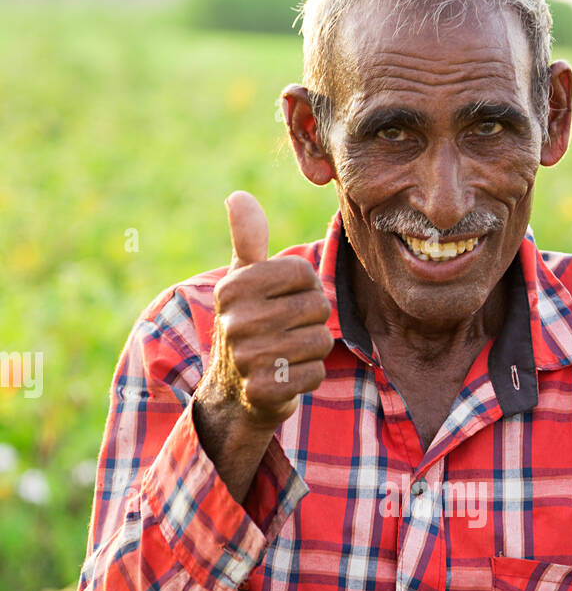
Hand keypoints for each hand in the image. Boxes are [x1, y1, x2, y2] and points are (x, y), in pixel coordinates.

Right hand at [205, 190, 334, 429]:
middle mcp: (236, 320)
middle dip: (311, 322)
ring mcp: (248, 357)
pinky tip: (286, 377)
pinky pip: (315, 374)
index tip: (282, 302)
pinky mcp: (262, 391)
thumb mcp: (243, 282)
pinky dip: (308, 378)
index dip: (305, 288)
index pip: (305, 273)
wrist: (232, 394)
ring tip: (287, 354)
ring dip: (312, 351)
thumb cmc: (247, 325)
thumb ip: (248, 240)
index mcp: (234, 286)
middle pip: (318, 308)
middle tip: (286, 333)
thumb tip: (238, 196)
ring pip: (320, 341)